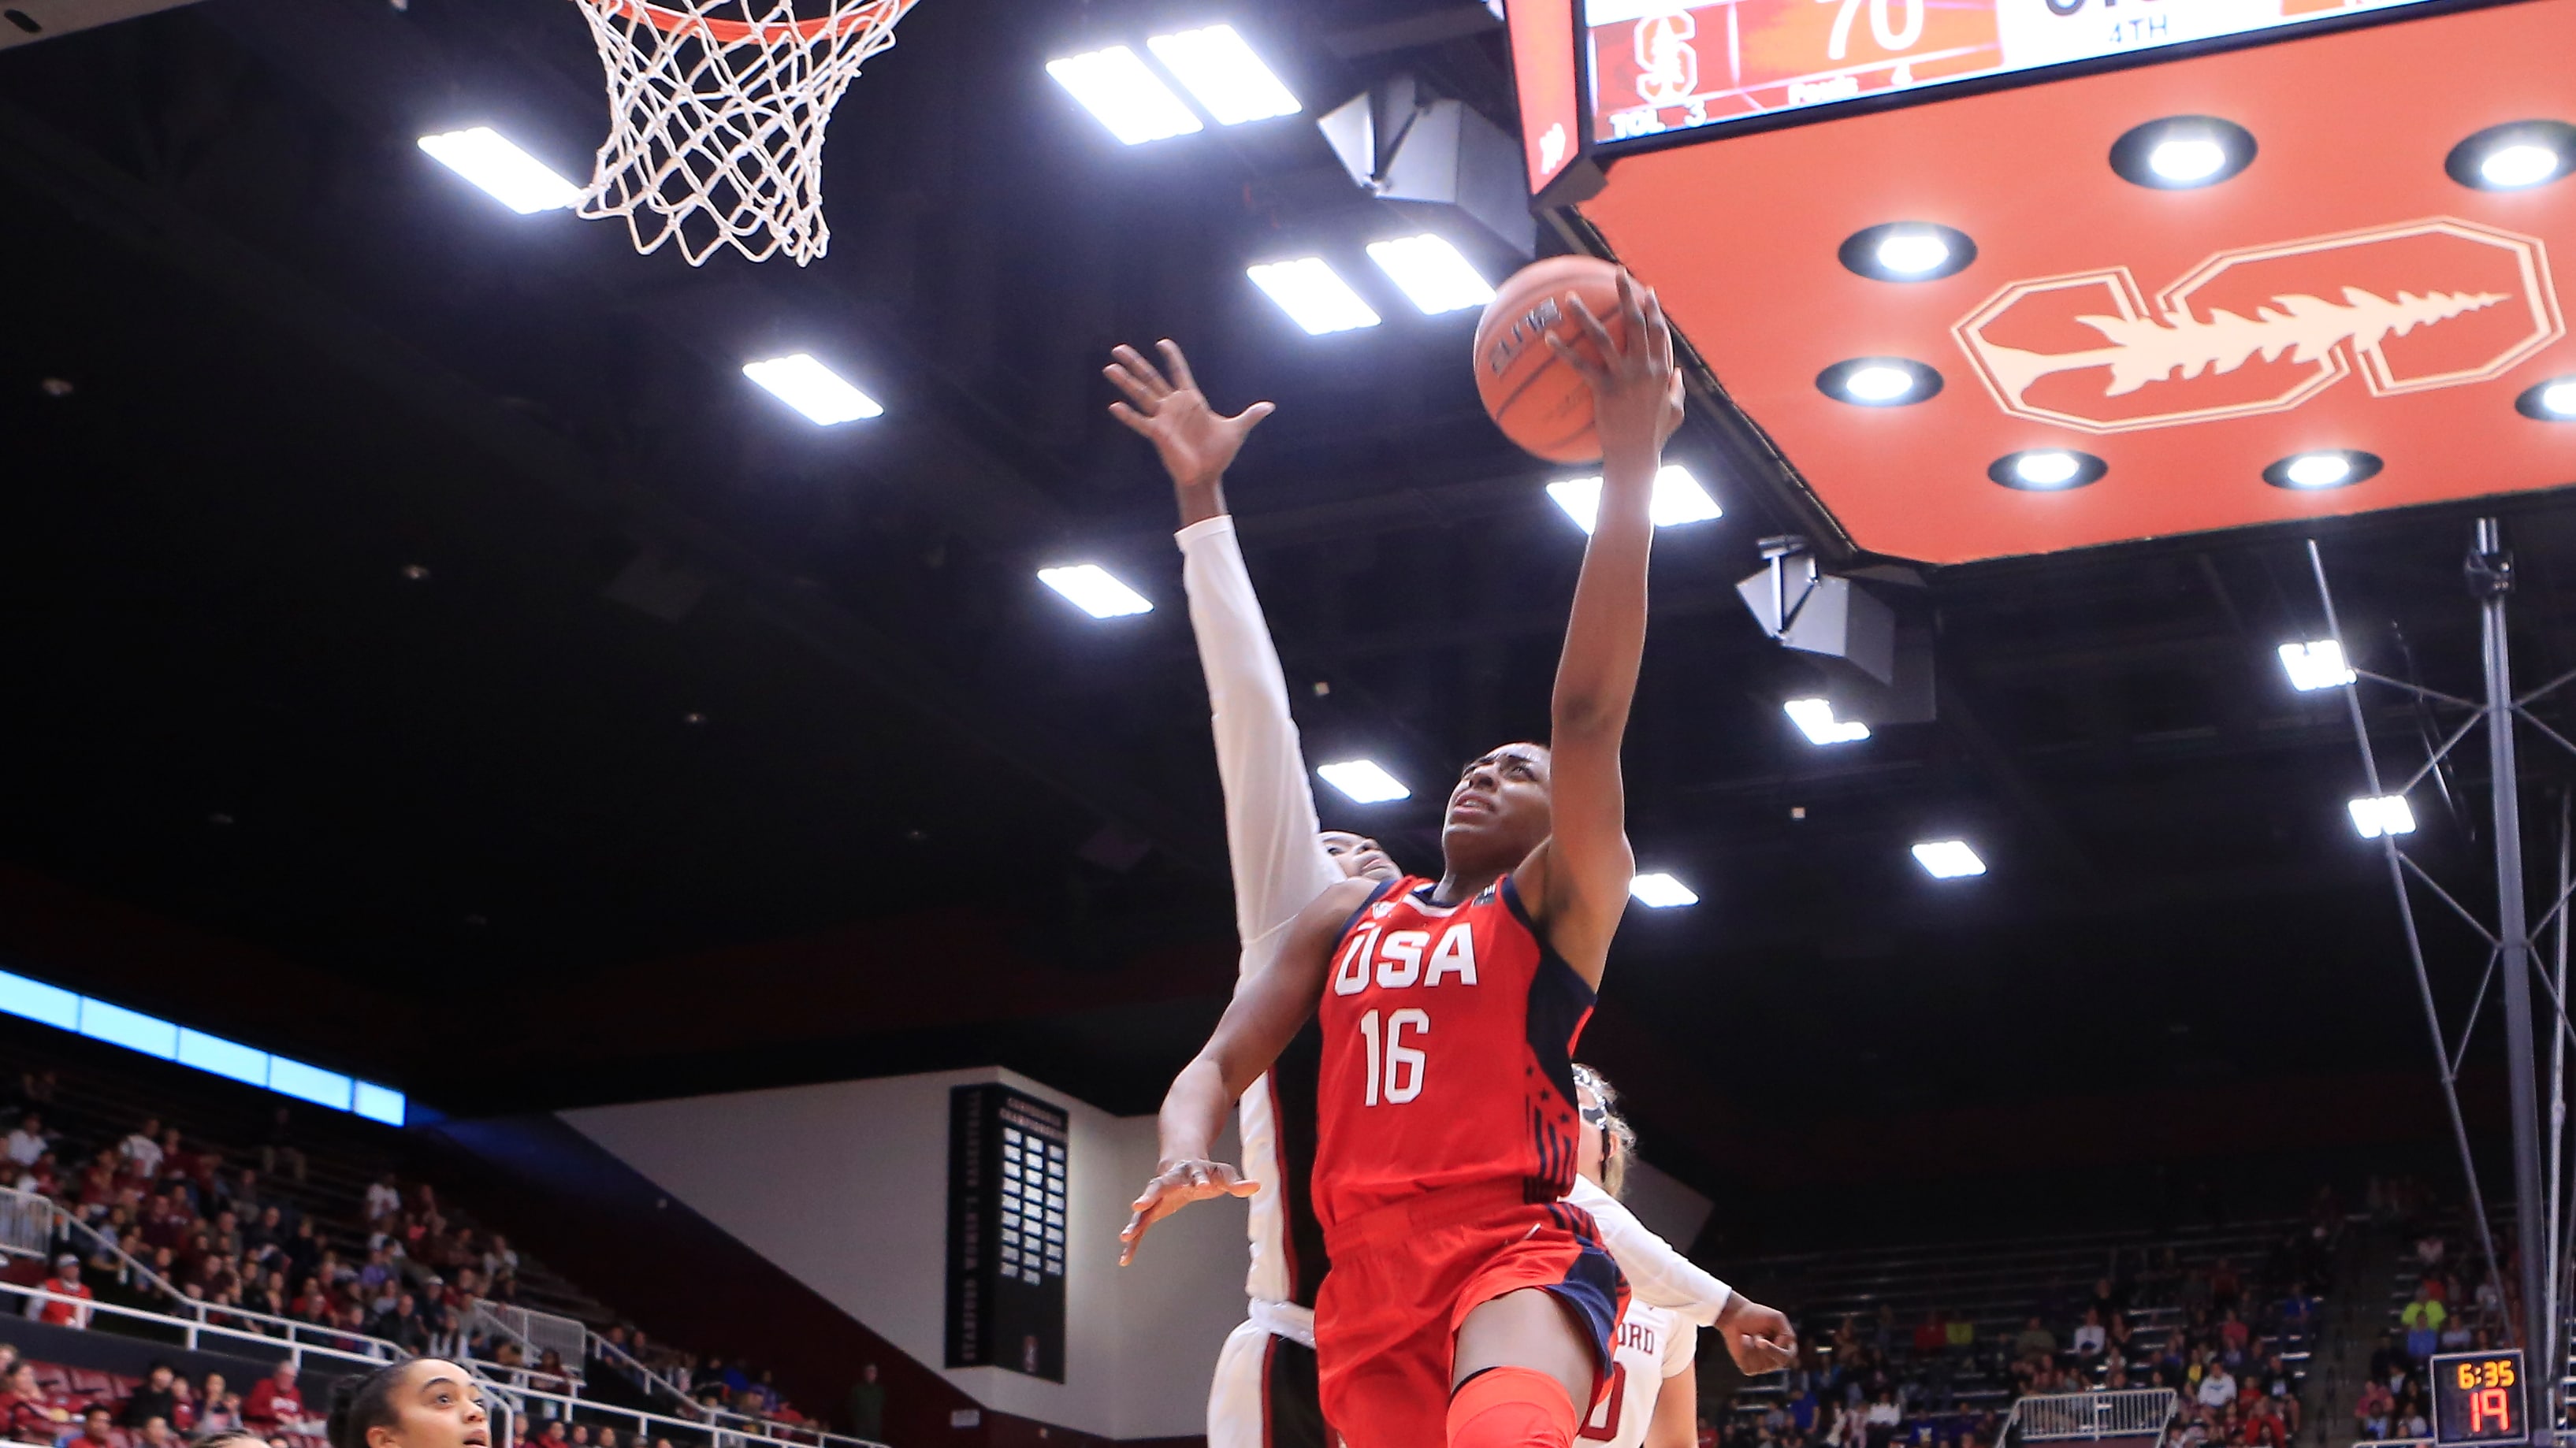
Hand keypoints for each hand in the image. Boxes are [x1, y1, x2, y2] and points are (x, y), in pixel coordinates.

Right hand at [1106, 341, 1275, 500]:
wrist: (1207, 476)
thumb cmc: (1219, 454)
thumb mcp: (1237, 430)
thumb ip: (1250, 416)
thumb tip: (1269, 406)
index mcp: (1191, 400)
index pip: (1179, 372)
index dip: (1172, 357)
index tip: (1162, 343)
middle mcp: (1174, 406)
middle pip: (1151, 379)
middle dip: (1136, 363)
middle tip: (1118, 348)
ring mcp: (1164, 419)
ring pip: (1141, 395)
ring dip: (1125, 382)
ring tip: (1109, 368)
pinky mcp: (1158, 434)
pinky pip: (1140, 422)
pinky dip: (1128, 415)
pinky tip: (1114, 406)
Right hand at [1117, 1157, 1257, 1265]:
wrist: (1182, 1163)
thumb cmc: (1206, 1171)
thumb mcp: (1223, 1174)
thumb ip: (1237, 1183)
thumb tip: (1257, 1185)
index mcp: (1191, 1171)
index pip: (1196, 1174)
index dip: (1200, 1179)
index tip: (1203, 1185)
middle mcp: (1169, 1181)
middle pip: (1157, 1186)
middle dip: (1148, 1195)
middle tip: (1138, 1204)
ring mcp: (1157, 1197)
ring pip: (1144, 1209)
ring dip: (1135, 1222)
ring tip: (1125, 1236)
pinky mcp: (1151, 1211)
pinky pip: (1140, 1227)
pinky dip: (1133, 1242)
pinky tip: (1125, 1259)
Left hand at [1549, 270, 1682, 467]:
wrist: (1637, 456)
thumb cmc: (1654, 437)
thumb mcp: (1676, 412)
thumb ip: (1678, 390)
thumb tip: (1679, 374)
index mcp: (1663, 370)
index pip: (1660, 331)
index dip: (1653, 309)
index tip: (1646, 290)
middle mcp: (1646, 368)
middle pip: (1637, 323)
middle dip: (1626, 295)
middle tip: (1617, 274)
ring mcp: (1626, 377)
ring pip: (1605, 337)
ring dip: (1585, 315)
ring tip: (1569, 297)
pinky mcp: (1605, 390)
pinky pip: (1581, 365)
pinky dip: (1564, 351)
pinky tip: (1548, 338)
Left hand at [1717, 1297, 1798, 1374]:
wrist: (1735, 1316)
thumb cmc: (1757, 1316)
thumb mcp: (1776, 1319)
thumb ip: (1786, 1333)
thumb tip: (1781, 1349)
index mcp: (1787, 1348)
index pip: (1787, 1356)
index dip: (1774, 1351)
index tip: (1761, 1341)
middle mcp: (1778, 1360)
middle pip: (1776, 1363)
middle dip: (1764, 1351)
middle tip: (1756, 1337)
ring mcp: (1764, 1366)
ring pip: (1762, 1366)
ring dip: (1753, 1348)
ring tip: (1750, 1335)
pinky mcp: (1750, 1369)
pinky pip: (1749, 1368)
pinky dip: (1744, 1353)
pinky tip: (1743, 1341)